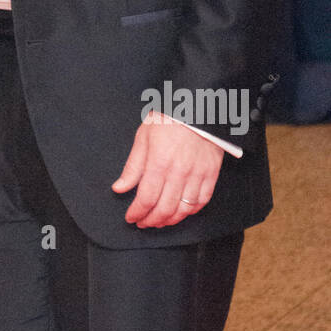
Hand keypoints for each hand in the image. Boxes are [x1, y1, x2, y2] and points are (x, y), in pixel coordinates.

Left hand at [112, 111, 223, 227]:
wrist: (198, 107)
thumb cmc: (168, 119)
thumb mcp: (143, 137)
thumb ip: (133, 166)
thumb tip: (119, 188)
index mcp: (159, 162)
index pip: (146, 198)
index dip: (137, 212)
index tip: (130, 217)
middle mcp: (179, 172)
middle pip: (164, 209)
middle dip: (151, 221)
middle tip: (142, 223)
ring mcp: (197, 175)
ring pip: (183, 210)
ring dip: (169, 220)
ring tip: (159, 221)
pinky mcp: (211, 174)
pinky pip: (201, 202)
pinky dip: (190, 212)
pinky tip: (180, 212)